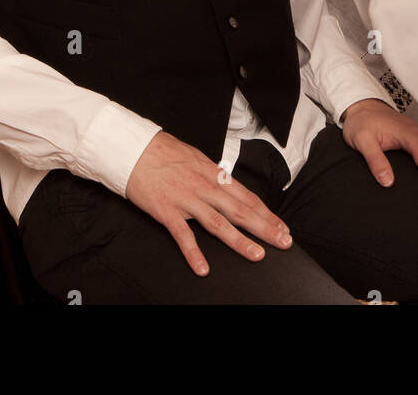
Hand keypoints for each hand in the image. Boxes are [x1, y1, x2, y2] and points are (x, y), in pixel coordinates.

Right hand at [125, 129, 292, 275]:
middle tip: (283, 241)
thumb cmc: (165, 152)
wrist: (135, 148)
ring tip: (256, 255)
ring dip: (239, 241)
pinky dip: (193, 253)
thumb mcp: (196, 158)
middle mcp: (205, 187)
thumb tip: (228, 185)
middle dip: (264, 227)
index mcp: (213, 174)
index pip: (246, 197)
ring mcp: (187, 200)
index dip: (266, 213)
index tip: (281, 226)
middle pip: (240, 210)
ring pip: (218, 223)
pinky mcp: (167, 210)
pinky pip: (183, 235)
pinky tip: (203, 268)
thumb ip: (213, 175)